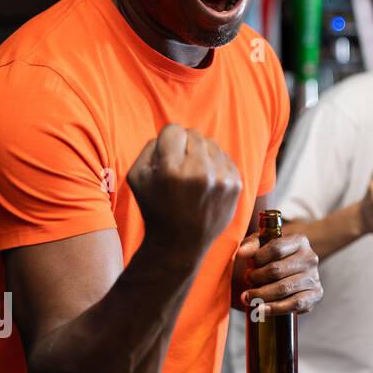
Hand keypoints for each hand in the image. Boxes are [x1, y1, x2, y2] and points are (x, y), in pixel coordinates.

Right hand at [128, 124, 242, 263]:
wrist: (181, 242)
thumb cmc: (155, 207)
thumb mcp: (136, 177)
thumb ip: (151, 146)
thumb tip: (172, 132)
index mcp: (171, 170)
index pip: (173, 130)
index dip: (167, 141)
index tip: (166, 155)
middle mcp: (199, 172)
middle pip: (194, 134)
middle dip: (184, 145)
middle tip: (179, 166)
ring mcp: (221, 178)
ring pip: (211, 143)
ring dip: (201, 153)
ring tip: (192, 174)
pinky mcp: (236, 184)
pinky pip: (225, 157)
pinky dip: (215, 164)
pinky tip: (206, 182)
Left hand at [234, 231, 322, 315]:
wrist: (291, 271)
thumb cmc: (273, 257)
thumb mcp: (261, 245)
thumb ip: (250, 245)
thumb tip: (243, 253)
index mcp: (299, 241)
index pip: (276, 248)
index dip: (258, 258)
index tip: (249, 264)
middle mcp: (310, 258)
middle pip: (277, 270)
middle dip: (256, 278)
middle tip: (247, 281)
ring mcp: (314, 277)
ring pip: (283, 288)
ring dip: (260, 294)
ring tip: (248, 297)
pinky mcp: (315, 294)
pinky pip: (294, 304)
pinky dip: (275, 308)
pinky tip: (261, 309)